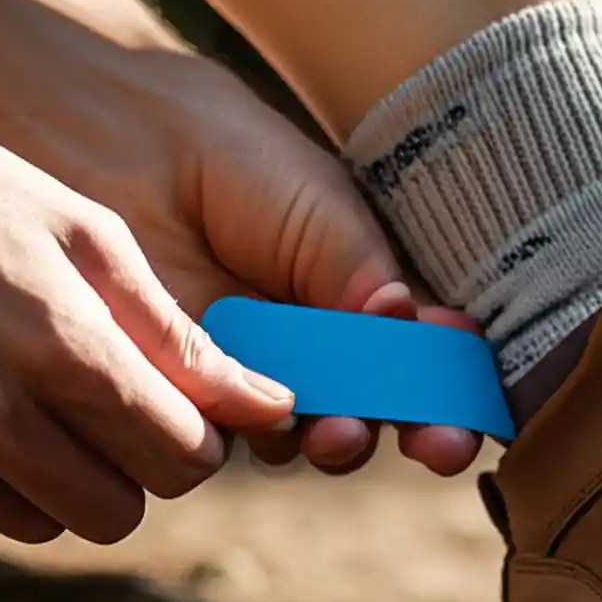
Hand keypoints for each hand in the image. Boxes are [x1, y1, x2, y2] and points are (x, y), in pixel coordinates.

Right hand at [0, 61, 295, 543]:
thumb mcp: (83, 231)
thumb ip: (175, 333)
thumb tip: (264, 405)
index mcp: (54, 342)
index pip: (179, 459)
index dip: (201, 440)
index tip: (191, 409)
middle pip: (117, 513)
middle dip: (139, 469)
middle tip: (125, 407)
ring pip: (44, 523)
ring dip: (67, 476)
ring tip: (44, 393)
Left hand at [5, 49, 484, 475]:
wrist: (132, 154)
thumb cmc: (238, 165)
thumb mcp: (324, 207)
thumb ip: (367, 274)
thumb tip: (414, 325)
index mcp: (369, 293)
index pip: (427, 355)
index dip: (454, 391)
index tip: (469, 414)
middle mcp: (327, 342)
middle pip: (388, 406)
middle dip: (418, 432)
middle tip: (436, 446)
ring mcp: (268, 372)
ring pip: (320, 432)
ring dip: (344, 441)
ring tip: (343, 431)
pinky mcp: (205, 394)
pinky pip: (246, 433)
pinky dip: (268, 432)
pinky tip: (274, 412)